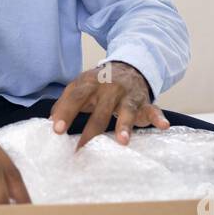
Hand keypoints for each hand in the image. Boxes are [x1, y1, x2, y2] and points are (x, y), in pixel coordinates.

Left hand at [49, 61, 169, 150]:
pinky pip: (153, 110)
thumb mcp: (80, 87)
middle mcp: (110, 88)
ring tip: (122, 141)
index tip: (56, 130)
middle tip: (81, 148)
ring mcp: (128, 95)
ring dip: (125, 125)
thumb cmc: (99, 84)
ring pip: (127, 111)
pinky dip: (159, 117)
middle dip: (91, 129)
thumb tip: (49, 122)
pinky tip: (163, 126)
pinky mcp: (144, 102)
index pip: (76, 97)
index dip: (66, 112)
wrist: (129, 66)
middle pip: (100, 110)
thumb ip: (65, 103)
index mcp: (90, 83)